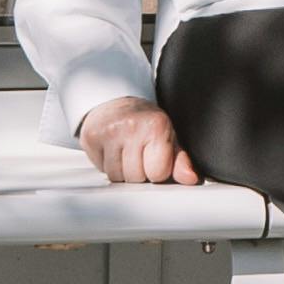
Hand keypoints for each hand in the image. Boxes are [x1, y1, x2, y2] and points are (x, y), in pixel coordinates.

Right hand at [76, 98, 191, 191]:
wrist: (115, 104)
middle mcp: (132, 125)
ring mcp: (110, 131)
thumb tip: (191, 179)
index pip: (158, 173)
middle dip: (139, 172)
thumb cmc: (144, 124)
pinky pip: (102, 170)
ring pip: (117, 177)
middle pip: (136, 178)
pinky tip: (113, 152)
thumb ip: (180, 161)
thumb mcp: (168, 139)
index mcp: (156, 125)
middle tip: (138, 154)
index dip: (157, 171)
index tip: (154, 158)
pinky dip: (108, 166)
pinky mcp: (92, 137)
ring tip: (125, 153)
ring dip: (122, 172)